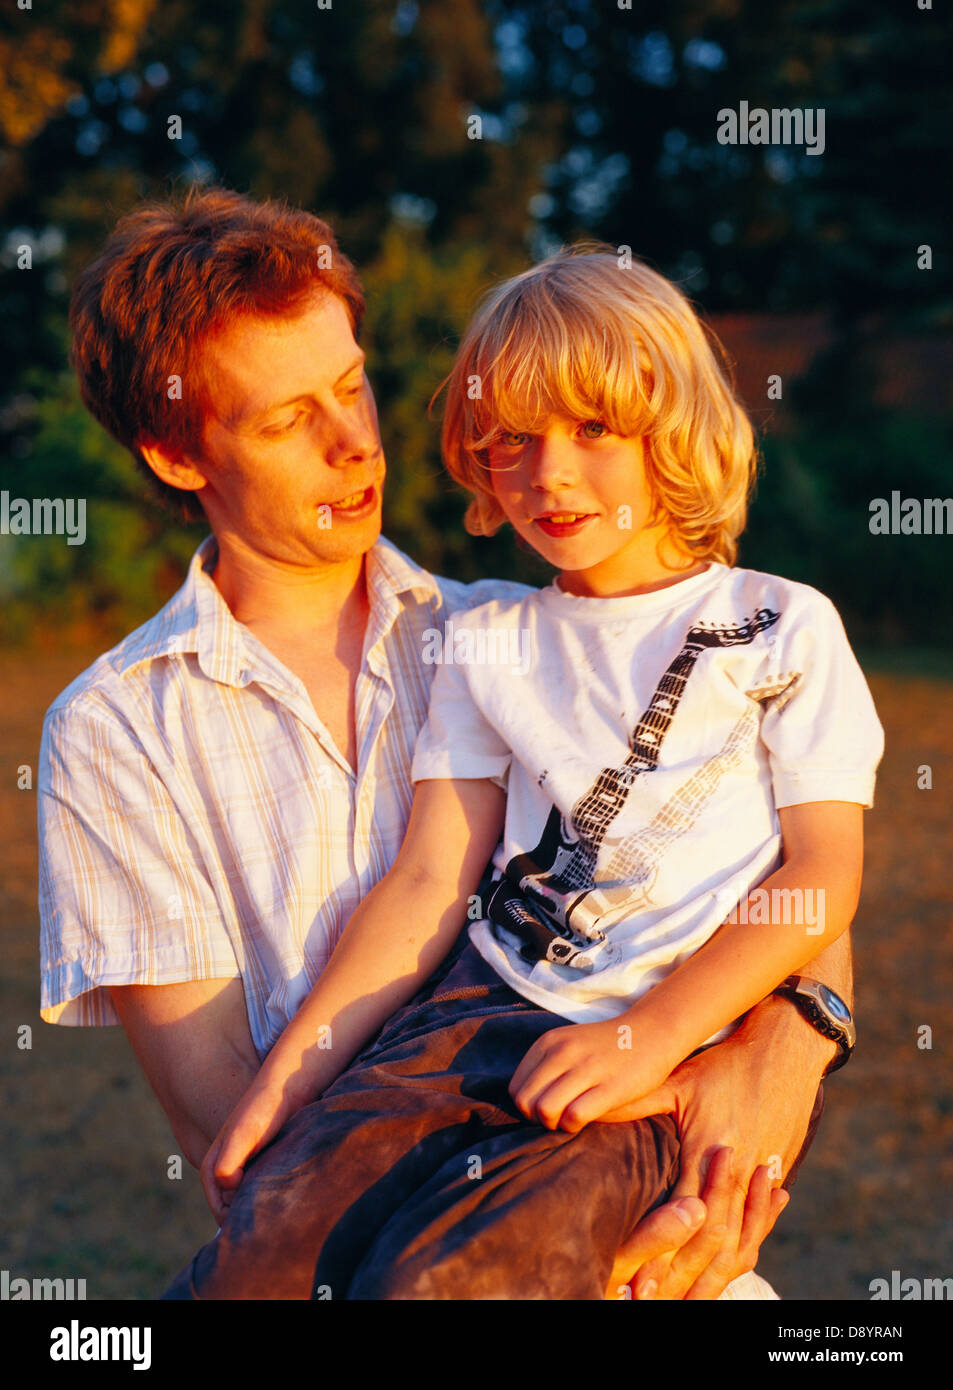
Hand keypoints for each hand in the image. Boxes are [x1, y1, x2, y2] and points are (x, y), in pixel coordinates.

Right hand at [200, 1079, 289, 1223]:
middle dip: (250, 1211)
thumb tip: (229, 1188)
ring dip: (261, 1202)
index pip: (219, 1209)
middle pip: (234, 1208)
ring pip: (249, 1200)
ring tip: (279, 1192)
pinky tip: (285, 1185)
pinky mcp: (262, 1165)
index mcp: (212, 1167)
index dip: (235, 1216)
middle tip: (271, 1204)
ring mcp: (245, 1169)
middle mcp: (226, 1170)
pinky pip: (263, 1189)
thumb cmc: (262, 1111)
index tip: (258, 1210)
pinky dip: (271, 1193)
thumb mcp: (241, 1137)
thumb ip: (227, 1165)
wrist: (288, 1090)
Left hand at [508, 1019, 674, 1131]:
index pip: (516, 1088)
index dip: (528, 1107)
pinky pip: (574, 1116)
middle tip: (557, 1117)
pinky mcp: (610, 1086)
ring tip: (570, 1119)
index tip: (548, 1106)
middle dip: (537, 1119)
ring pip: (545, 1110)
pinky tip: (586, 1119)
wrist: (653, 1031)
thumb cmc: (607, 1046)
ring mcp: (586, 1068)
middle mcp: (563, 1052)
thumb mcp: (569, 1044)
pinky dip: (574, 1126)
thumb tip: (526, 1104)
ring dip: (554, 1124)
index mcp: (549, 1042)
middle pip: (525, 1102)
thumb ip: (547, 1067)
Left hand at [600, 998, 824, 1296]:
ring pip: (737, 1245)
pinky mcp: (771, 1181)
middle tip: (649, 1299)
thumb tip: (585, 1111)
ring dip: (709, 1276)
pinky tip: (720, 1275)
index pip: (683, 1214)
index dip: (660, 1248)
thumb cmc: (724, 1065)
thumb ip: (634, 1102)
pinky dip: (739, 1257)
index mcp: (707, 1150)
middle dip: (680, 1275)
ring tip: (681, 1299)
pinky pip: (756, 1232)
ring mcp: (758, 1181)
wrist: (783, 1053)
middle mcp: (736, 1173)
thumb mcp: (677, 1080)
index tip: (636, 1278)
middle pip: (710, 1242)